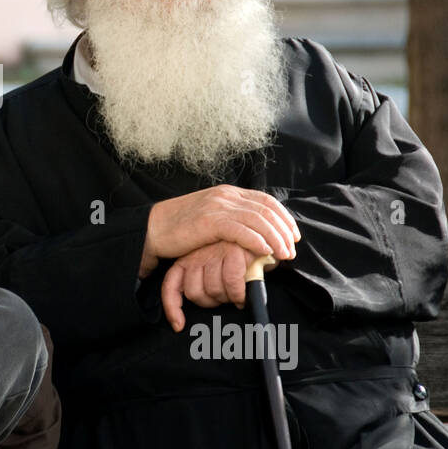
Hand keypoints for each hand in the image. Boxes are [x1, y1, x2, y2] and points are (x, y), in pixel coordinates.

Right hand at [140, 186, 298, 277]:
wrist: (153, 229)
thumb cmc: (181, 228)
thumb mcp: (212, 218)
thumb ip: (232, 219)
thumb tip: (256, 234)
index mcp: (228, 193)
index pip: (266, 201)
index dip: (284, 218)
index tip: (293, 236)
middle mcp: (226, 196)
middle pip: (267, 210)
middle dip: (284, 231)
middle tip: (292, 250)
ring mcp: (218, 207)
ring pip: (258, 220)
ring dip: (276, 238)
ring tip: (283, 255)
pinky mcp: (209, 221)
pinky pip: (241, 230)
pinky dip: (257, 241)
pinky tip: (265, 252)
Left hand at [160, 242, 276, 332]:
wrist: (265, 239)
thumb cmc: (240, 259)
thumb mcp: (216, 270)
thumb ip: (203, 285)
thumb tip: (188, 318)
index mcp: (188, 259)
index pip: (170, 286)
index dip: (173, 309)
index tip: (179, 325)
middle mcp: (197, 254)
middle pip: (194, 293)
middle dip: (212, 302)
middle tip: (226, 296)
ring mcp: (214, 252)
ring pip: (213, 290)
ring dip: (228, 298)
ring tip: (238, 291)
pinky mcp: (232, 251)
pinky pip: (231, 283)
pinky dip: (239, 293)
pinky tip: (245, 292)